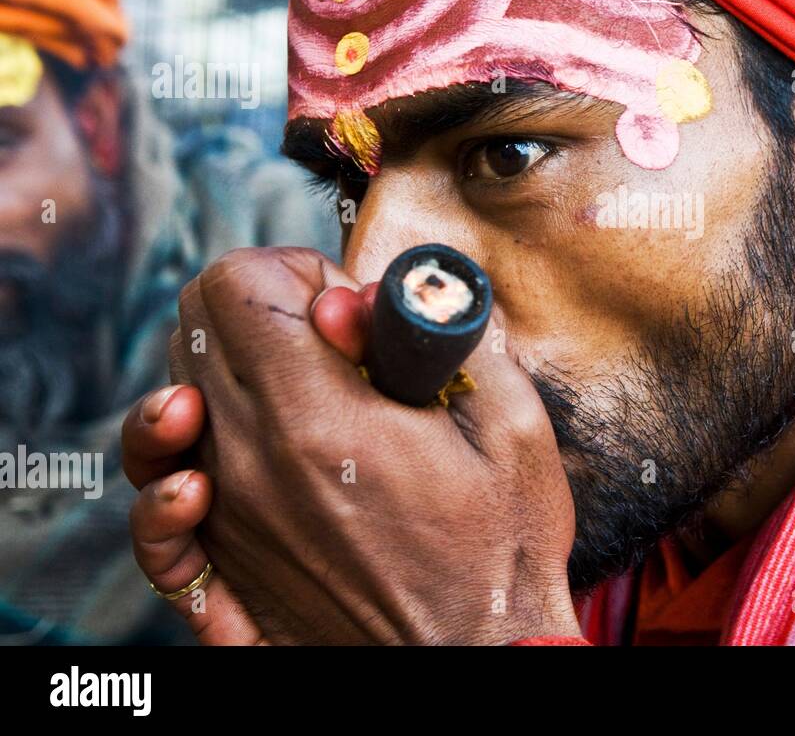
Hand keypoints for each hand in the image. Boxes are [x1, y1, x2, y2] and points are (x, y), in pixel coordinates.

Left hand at [123, 247, 580, 644]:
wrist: (477, 657)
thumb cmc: (502, 548)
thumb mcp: (509, 424)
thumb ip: (436, 339)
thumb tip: (354, 296)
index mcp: (318, 418)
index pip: (234, 285)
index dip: (293, 270)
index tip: (345, 305)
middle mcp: (250, 463)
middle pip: (193, 327)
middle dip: (260, 308)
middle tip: (328, 342)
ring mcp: (228, 519)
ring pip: (165, 401)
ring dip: (218, 373)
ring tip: (285, 392)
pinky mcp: (223, 566)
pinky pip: (150, 507)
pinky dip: (167, 466)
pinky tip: (204, 464)